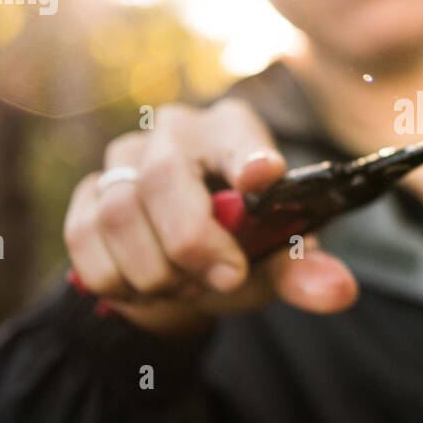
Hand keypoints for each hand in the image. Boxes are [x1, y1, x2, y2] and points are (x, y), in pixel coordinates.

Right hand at [63, 99, 358, 334]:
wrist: (182, 272)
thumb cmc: (240, 250)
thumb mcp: (276, 262)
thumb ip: (303, 272)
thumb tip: (339, 292)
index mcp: (233, 131)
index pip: (237, 132)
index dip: (246, 152)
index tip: (263, 178)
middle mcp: (174, 131)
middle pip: (163, 176)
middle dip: (192, 243)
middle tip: (225, 281)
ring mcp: (123, 158)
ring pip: (118, 214)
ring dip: (155, 270)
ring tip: (185, 286)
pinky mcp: (86, 194)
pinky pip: (83, 239)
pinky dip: (117, 279)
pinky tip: (146, 287)